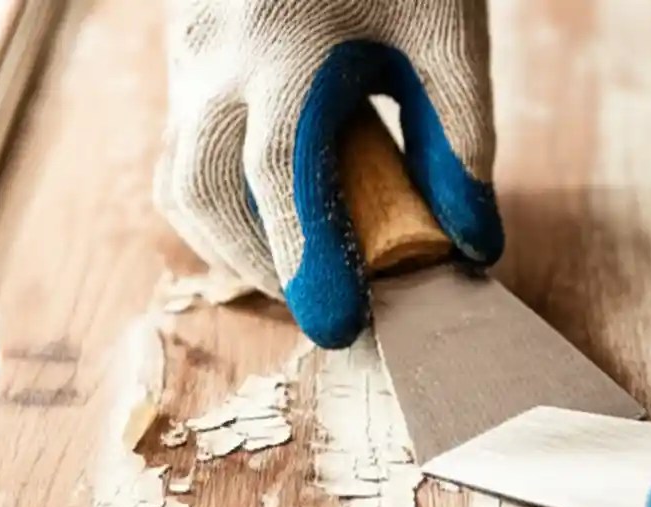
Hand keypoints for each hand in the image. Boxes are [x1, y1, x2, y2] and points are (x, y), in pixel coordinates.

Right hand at [154, 0, 502, 347]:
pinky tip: (270, 210)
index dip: (309, 264)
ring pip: (181, 179)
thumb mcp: (444, 35)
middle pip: (209, 197)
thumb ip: (459, 140)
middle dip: (262, 267)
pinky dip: (220, 199)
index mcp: (288, 46)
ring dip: (231, 241)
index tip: (341, 327)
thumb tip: (470, 242)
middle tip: (322, 302)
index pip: (282, 180)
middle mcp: (218, 55)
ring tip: (295, 268)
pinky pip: (181, 146)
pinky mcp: (182, 48)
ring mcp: (187, 51)